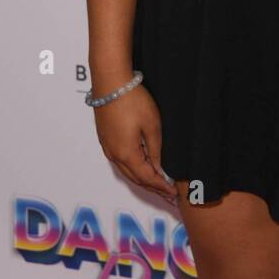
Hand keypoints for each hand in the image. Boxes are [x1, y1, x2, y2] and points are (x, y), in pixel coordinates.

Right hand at [92, 84, 178, 204]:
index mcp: (127, 154)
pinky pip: (121, 162)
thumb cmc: (132, 100)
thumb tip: (159, 168)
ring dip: (143, 180)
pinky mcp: (106, 139)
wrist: (110, 82)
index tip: (173, 193)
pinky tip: (142, 168)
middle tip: (167, 195)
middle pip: (136, 179)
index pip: (147, 178)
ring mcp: (108, 147)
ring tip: (157, 185)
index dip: (161, 187)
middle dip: (153, 188)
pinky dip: (134, 169)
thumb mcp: (152, 126)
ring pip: (127, 171)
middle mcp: (114, 155)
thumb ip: (156, 150)